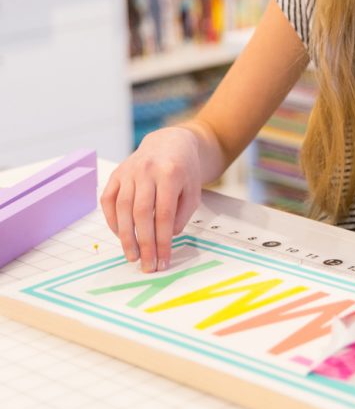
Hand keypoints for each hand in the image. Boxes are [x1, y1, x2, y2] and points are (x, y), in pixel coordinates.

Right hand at [100, 127, 202, 272]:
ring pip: (122, 208)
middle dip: (143, 243)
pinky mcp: (116, 173)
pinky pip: (108, 200)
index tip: (162, 261)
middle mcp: (146, 170)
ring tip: (132, 256)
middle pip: (141, 213)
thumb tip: (166, 238)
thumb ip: (181, 215)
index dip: (162, 241)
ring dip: (125, 236)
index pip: (163, 214)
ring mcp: (128, 170)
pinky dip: (111, 220)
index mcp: (170, 173)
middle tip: (146, 265)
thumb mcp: (193, 191)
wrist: (170, 143)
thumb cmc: (184, 170)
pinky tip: (120, 235)